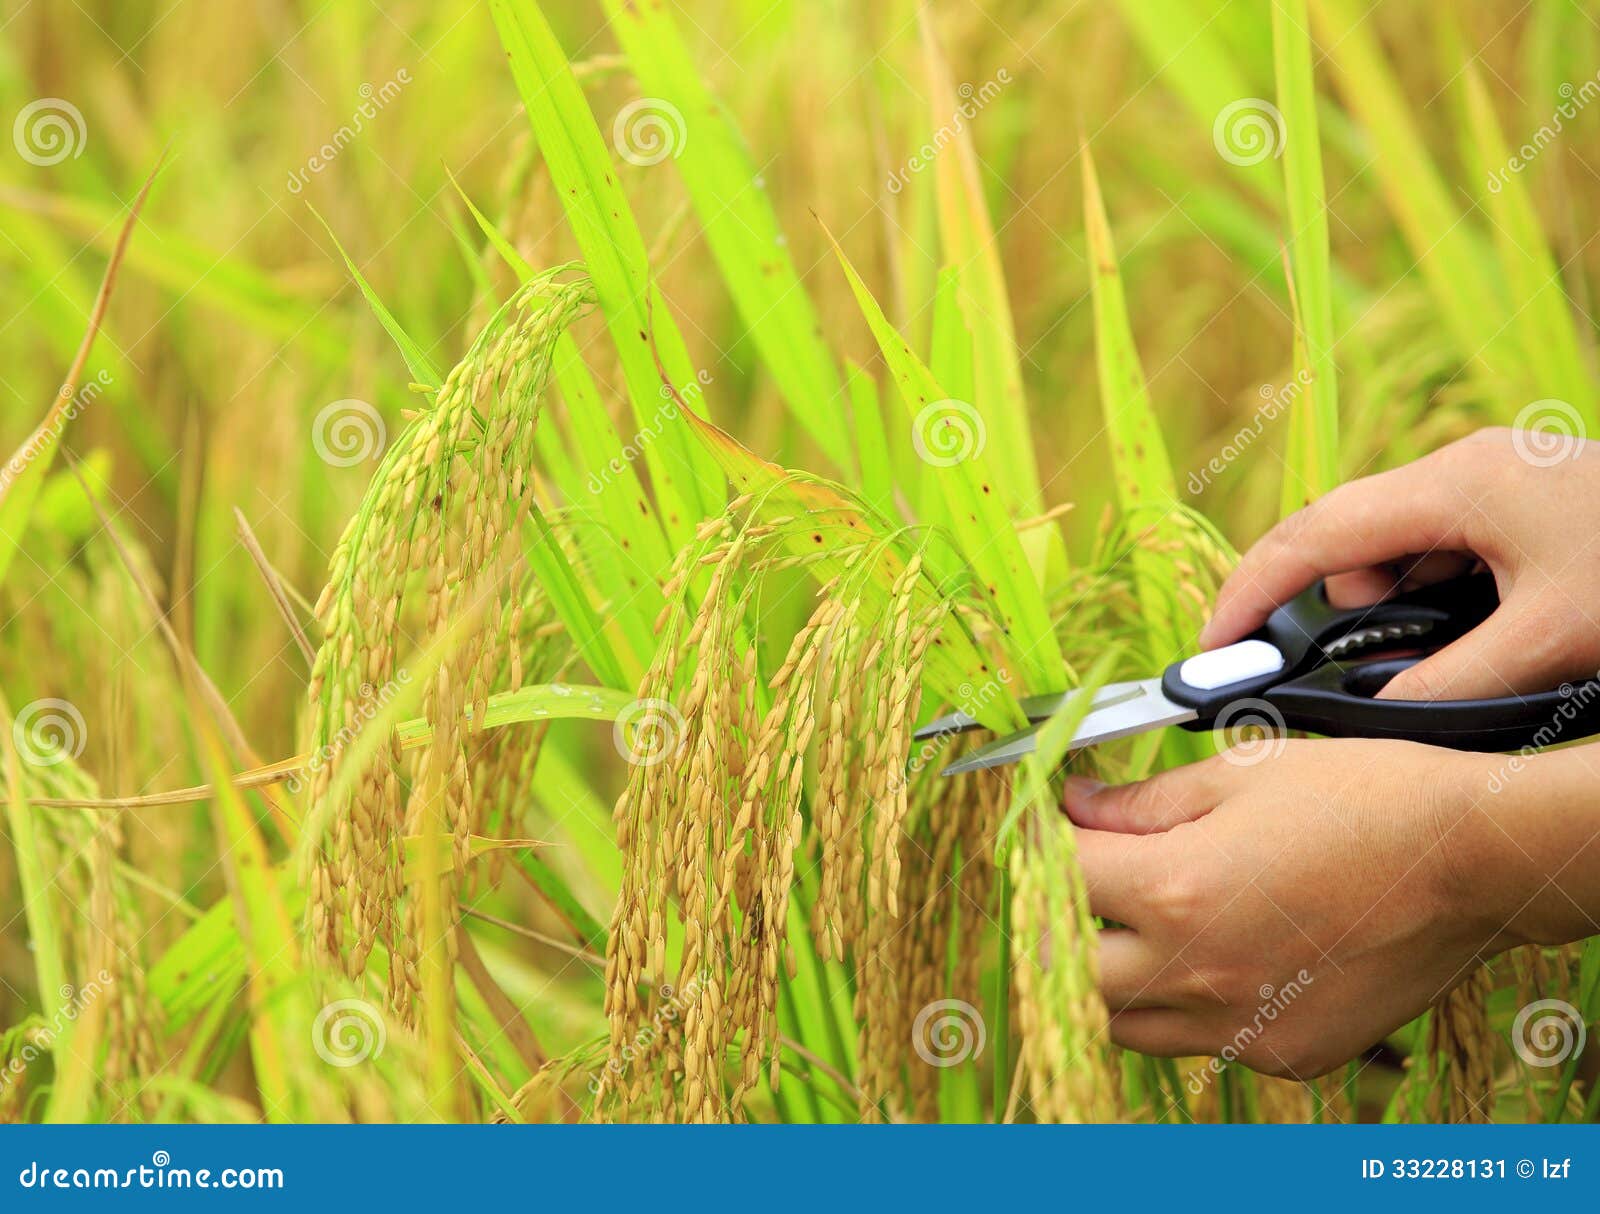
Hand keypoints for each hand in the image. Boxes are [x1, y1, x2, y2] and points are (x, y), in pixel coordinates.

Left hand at [1060, 737, 1597, 1078]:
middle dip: (1062, 923)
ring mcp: (1239, 1025)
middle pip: (1069, 970)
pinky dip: (1186, 1008)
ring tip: (1143, 927)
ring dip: (1112, 978)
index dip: (1043, 847)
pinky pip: (1200, 1045)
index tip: (1053, 829)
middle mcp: (1196, 971)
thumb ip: (1141, 803)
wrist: (1471, 863)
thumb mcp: (1238, 776)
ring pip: (1124, 1024)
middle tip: (1086, 885)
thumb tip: (1074, 805)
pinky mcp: (1283, 1053)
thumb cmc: (1362, 801)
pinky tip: (1217, 959)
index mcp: (1174, 890)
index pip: (1056, 880)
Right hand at [1201, 427, 1599, 699]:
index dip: (1252, 591)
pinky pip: (1450, 557)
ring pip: (1404, 555)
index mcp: (1459, 485)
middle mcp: (1468, 470)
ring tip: (1475, 659)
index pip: (1316, 535)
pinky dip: (1449, 605)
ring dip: (1407, 615)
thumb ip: (1448, 686)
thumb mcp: (1553, 643)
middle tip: (1369, 678)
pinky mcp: (1525, 506)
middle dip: (1345, 614)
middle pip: (1355, 542)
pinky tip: (1501, 636)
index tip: (1213, 645)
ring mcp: (1499, 484)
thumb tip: (1375, 719)